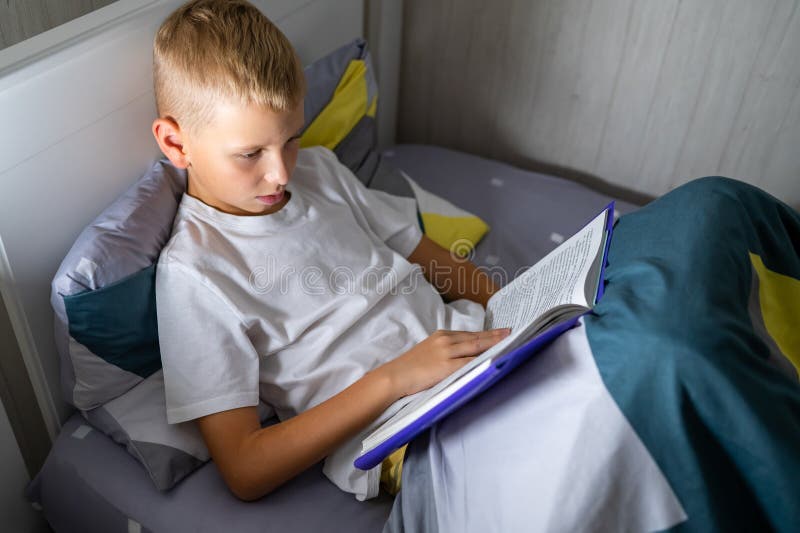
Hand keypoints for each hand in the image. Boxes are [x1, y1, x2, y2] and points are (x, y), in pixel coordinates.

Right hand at [377, 328, 510, 397]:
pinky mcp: (446, 366)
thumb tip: (464, 357)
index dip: (487, 334)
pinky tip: (494, 358)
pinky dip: (483, 359)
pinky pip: (470, 362)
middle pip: (476, 338)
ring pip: (476, 347)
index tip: (501, 332)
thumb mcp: (429, 353)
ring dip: (493, 345)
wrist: (395, 376)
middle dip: (495, 336)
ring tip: (508, 343)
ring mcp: (446, 352)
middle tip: (511, 333)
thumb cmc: (410, 369)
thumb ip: (446, 352)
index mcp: (442, 336)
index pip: (470, 334)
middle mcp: (446, 340)